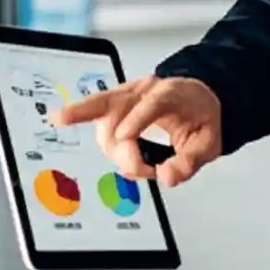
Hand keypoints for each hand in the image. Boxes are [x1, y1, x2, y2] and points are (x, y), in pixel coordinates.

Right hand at [49, 76, 222, 187]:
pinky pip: (93, 108)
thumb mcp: (209, 141)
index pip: (152, 103)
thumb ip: (189, 161)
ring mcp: (128, 95)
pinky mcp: (115, 104)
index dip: (137, 119)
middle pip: (119, 109)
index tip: (126, 138)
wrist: (200, 97)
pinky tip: (61, 118)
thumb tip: (166, 177)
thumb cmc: (201, 115)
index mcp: (173, 94)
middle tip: (142, 169)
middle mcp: (145, 91)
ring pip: (104, 116)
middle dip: (123, 145)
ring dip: (113, 146)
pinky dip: (78, 114)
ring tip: (136, 162)